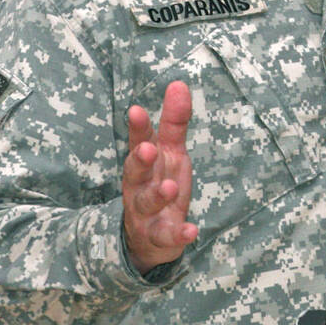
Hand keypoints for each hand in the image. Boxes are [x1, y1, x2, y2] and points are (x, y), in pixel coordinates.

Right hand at [122, 80, 198, 272]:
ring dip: (158, 195)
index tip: (137, 110)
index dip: (138, 128)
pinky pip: (166, 237)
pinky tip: (191, 230)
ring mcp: (146, 214)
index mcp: (144, 164)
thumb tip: (179, 83)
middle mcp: (139, 187)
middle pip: (134, 173)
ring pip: (147, 204)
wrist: (149, 240)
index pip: (138, 142)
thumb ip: (174, 123)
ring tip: (170, 187)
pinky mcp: (158, 238)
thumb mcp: (170, 153)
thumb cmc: (160, 185)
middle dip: (140, 160)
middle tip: (149, 149)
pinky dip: (177, 234)